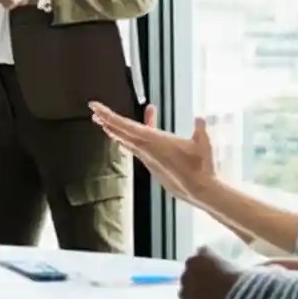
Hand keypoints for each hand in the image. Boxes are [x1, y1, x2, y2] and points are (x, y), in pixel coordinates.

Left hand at [90, 102, 217, 200]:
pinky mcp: (152, 165)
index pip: (126, 126)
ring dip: (116, 130)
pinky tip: (129, 135)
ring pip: (128, 141)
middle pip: (122, 132)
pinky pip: (137, 148)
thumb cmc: (201, 166)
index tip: (95, 107)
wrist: (199, 190)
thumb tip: (200, 118)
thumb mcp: (203, 143)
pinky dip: (131, 138)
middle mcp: (147, 149)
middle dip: (108, 121)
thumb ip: (200, 129)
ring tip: (105, 123)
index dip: (109, 116)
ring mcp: (148, 158)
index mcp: (154, 140)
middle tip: (94, 112)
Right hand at [179, 246, 241, 298]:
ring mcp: (193, 263)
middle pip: (186, 276)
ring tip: (211, 268)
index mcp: (186, 294)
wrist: (237, 292)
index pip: (184, 293)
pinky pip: (202, 251)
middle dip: (195, 277)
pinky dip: (207, 254)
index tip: (201, 291)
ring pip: (192, 262)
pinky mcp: (203, 253)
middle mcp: (185, 277)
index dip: (193, 291)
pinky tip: (215, 257)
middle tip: (207, 280)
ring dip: (199, 264)